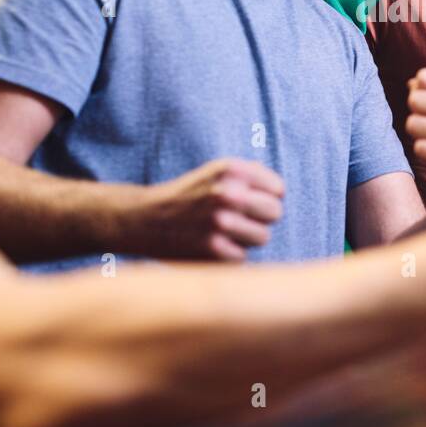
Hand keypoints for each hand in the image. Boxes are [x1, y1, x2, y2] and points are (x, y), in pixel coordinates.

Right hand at [138, 159, 284, 260]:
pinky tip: (209, 245)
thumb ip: (251, 175)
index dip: (266, 197)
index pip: (278, 189)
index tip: (249, 201)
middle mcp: (228, 193)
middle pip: (275, 213)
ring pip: (262, 237)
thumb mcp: (216, 172)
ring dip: (245, 238)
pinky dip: (229, 255)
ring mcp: (221, 222)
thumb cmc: (189, 195)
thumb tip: (280, 191)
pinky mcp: (213, 249)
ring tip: (222, 231)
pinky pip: (242, 257)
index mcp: (231, 169)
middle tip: (237, 219)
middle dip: (260, 218)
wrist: (145, 219)